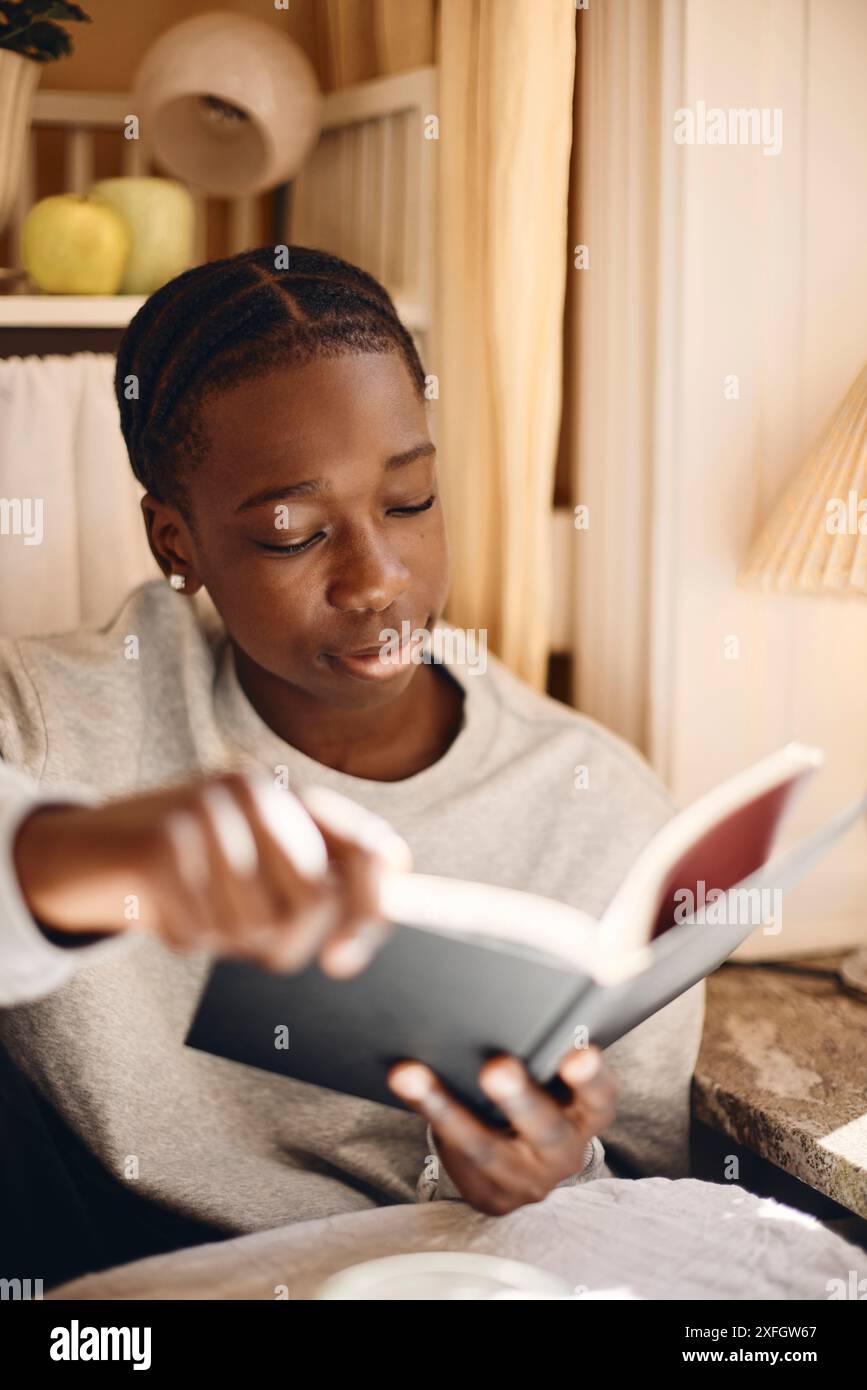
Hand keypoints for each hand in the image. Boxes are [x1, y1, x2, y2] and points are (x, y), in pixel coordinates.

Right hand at [13, 770, 410, 977]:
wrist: (78, 851)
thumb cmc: (183, 872)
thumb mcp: (251, 869)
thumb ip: (310, 893)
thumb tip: (347, 952)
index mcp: (288, 795)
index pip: (368, 849)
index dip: (372, 908)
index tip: (343, 961)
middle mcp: (254, 791)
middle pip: (313, 901)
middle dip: (287, 945)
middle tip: (247, 943)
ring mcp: (206, 812)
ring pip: (255, 926)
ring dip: (225, 942)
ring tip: (196, 910)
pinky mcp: (159, 844)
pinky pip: (199, 933)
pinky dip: (183, 938)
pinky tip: (162, 908)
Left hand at [387, 1045, 615, 1215]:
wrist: (523, 1159)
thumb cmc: (540, 1094)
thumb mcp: (552, 1076)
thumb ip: (545, 1048)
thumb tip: (519, 981)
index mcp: (588, 1114)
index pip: (599, 1097)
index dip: (591, 1078)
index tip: (579, 1054)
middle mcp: (565, 1152)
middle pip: (546, 1129)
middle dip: (520, 1098)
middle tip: (497, 1067)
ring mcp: (529, 1181)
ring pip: (486, 1148)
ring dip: (446, 1109)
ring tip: (411, 1074)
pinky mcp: (493, 1196)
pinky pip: (456, 1158)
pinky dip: (428, 1117)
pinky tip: (404, 1085)